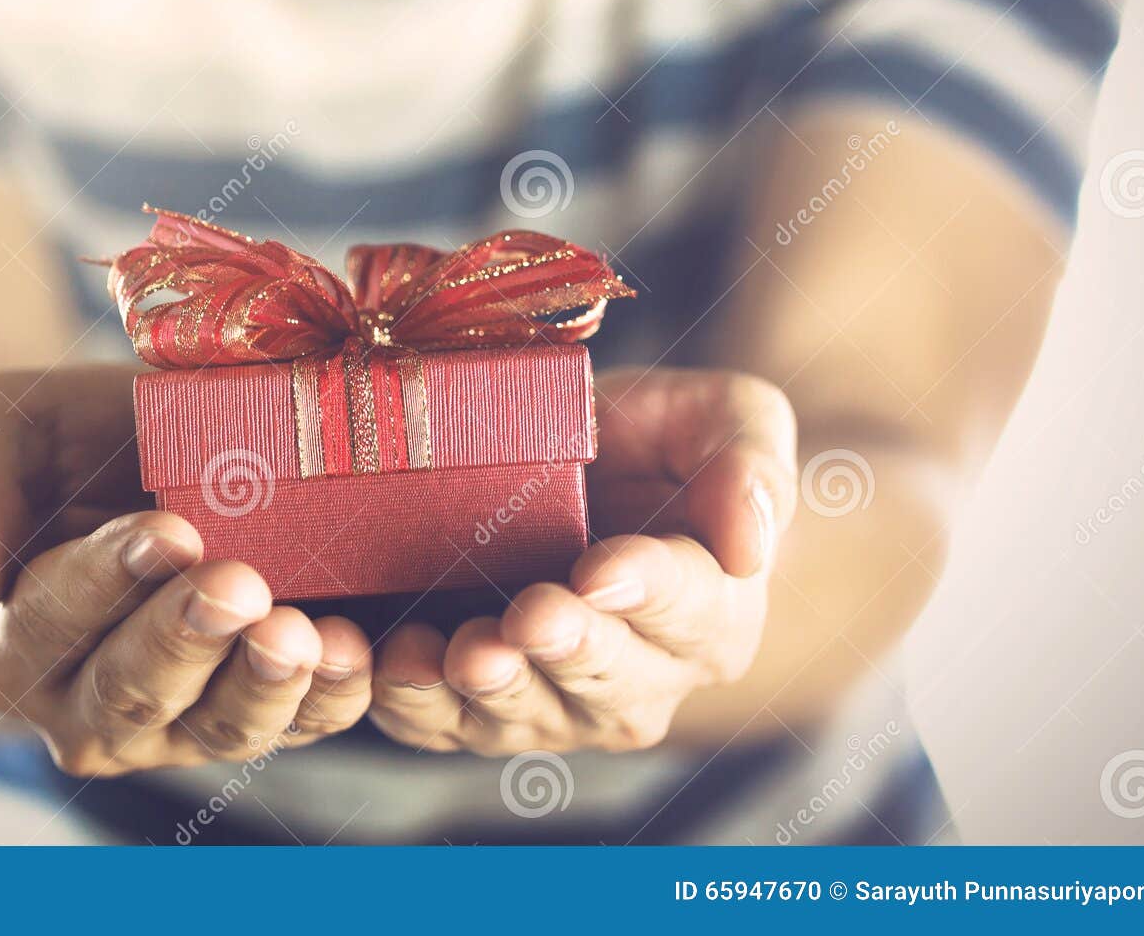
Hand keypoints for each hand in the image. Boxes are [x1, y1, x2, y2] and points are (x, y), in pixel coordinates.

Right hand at [0, 366, 372, 775]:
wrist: (136, 456)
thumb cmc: (57, 440)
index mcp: (8, 643)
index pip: (49, 620)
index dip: (107, 579)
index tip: (166, 531)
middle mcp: (86, 704)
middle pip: (135, 690)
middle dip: (189, 637)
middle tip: (239, 583)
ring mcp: (177, 723)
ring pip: (220, 726)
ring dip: (264, 684)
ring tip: (301, 633)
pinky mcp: (259, 712)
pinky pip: (298, 724)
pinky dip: (329, 697)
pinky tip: (353, 650)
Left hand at [368, 367, 795, 755]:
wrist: (596, 477)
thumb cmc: (669, 445)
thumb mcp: (728, 419)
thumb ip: (752, 464)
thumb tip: (752, 541)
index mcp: (713, 612)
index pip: (688, 608)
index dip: (645, 589)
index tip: (602, 570)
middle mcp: (642, 679)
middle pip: (606, 680)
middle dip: (565, 648)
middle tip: (530, 615)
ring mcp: (557, 704)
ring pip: (524, 714)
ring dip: (489, 688)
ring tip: (465, 652)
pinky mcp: (476, 706)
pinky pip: (443, 724)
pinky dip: (413, 703)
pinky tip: (391, 664)